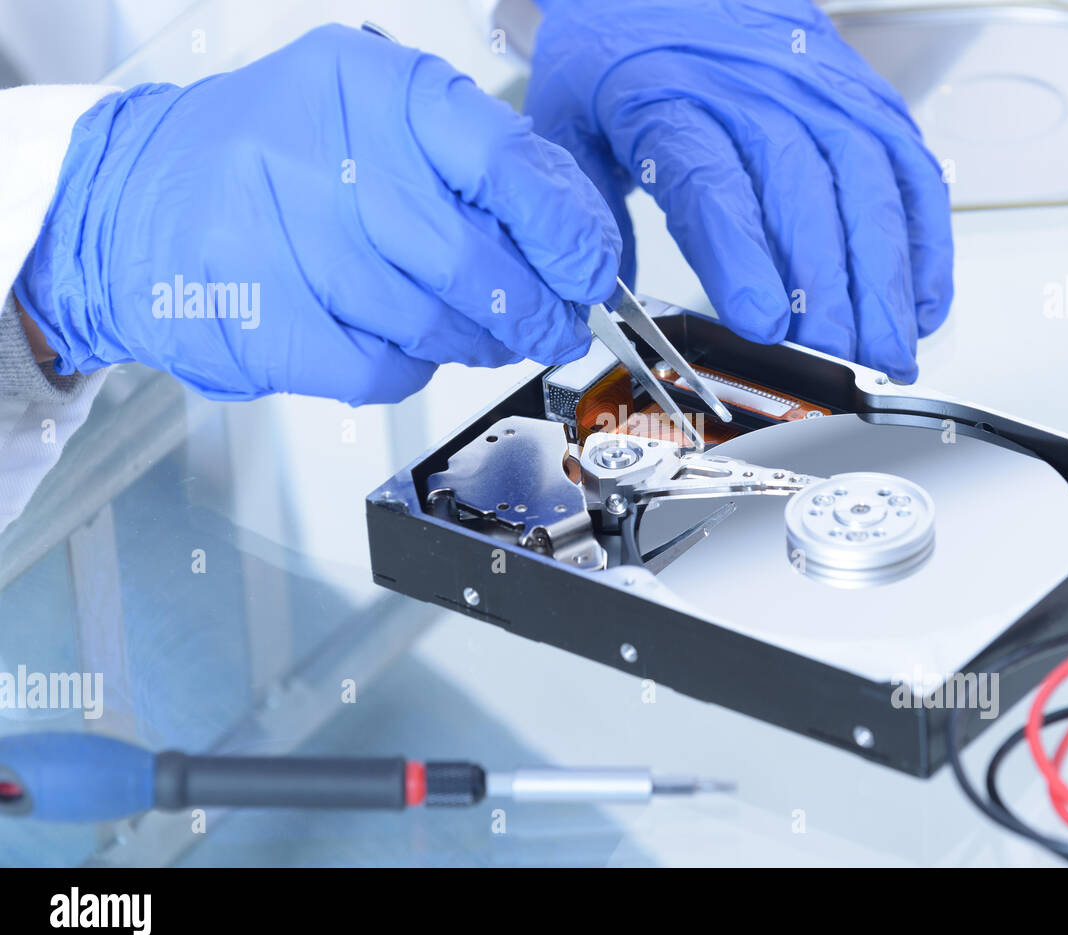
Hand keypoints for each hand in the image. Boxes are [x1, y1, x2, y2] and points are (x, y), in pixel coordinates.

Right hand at [15, 24, 620, 404]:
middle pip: (474, 261)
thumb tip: (571, 240)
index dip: (563, 231)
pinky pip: (382, 367)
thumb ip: (470, 167)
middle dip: (532, 308)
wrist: (134, 202)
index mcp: (370, 89)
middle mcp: (325, 154)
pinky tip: (397, 341)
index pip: (504, 162)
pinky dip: (408, 367)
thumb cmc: (274, 163)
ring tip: (477, 332)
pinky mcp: (264, 320)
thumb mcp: (372, 123)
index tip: (589, 270)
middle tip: (554, 325)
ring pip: (433, 323)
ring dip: (473, 340)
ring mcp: (287, 240)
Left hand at [526, 0, 952, 381]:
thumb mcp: (566, 120)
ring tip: (891, 350)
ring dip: (887, 275)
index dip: (744, 256)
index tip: (765, 322)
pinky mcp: (861, 92)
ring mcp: (818, 87)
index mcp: (668, 97)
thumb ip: (583, 211)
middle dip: (833, 290)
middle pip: (805, 193)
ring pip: (868, 182)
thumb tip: (598, 295)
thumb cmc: (619, 49)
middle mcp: (755, 89)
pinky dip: (926, 235)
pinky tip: (925, 296)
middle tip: (844, 363)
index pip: (713, 181)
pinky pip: (908, 164)